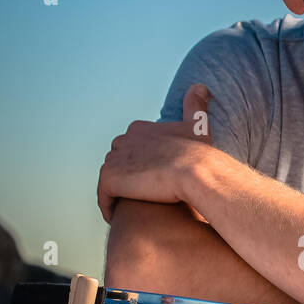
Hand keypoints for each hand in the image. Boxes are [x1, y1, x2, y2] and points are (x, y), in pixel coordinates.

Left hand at [97, 83, 213, 223]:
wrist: (194, 172)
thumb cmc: (199, 153)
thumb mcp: (197, 125)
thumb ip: (195, 106)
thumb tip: (200, 85)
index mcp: (139, 129)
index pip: (130, 147)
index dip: (138, 163)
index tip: (148, 178)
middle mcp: (122, 141)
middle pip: (117, 162)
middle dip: (124, 177)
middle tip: (137, 196)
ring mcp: (115, 160)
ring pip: (110, 180)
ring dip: (116, 194)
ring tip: (128, 209)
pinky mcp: (110, 179)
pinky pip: (103, 196)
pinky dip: (108, 207)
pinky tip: (119, 218)